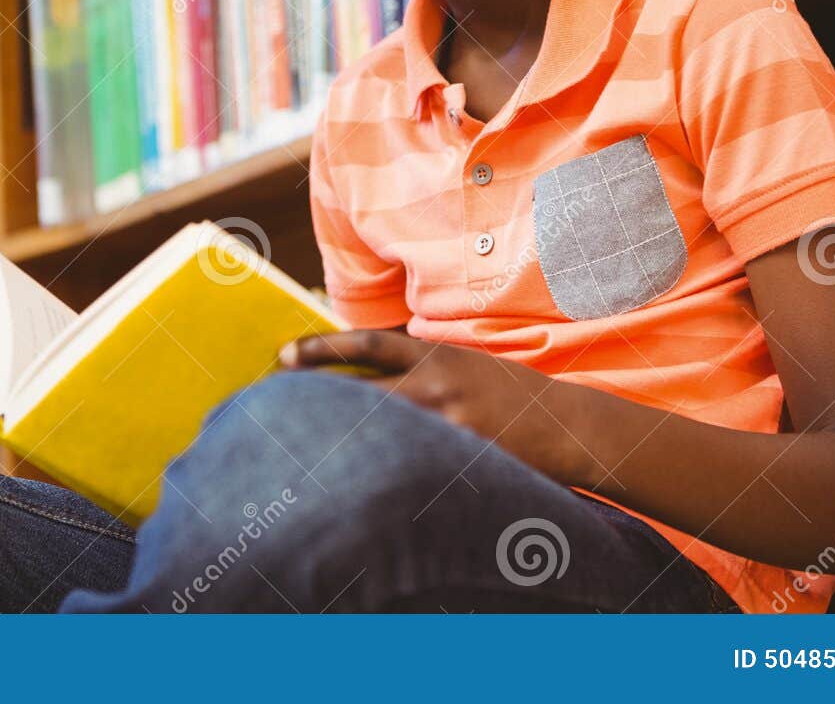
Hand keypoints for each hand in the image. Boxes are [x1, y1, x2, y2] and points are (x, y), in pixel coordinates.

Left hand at [280, 330, 591, 485]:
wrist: (567, 424)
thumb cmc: (510, 395)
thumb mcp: (464, 366)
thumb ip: (420, 369)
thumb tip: (367, 378)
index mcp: (437, 356)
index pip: (368, 344)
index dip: (321, 348)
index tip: (281, 355)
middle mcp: (438, 383)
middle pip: (361, 391)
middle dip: (314, 401)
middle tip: (267, 411)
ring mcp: (449, 422)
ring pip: (380, 431)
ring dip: (339, 443)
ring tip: (295, 457)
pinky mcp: (462, 457)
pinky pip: (412, 465)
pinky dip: (381, 475)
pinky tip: (353, 490)